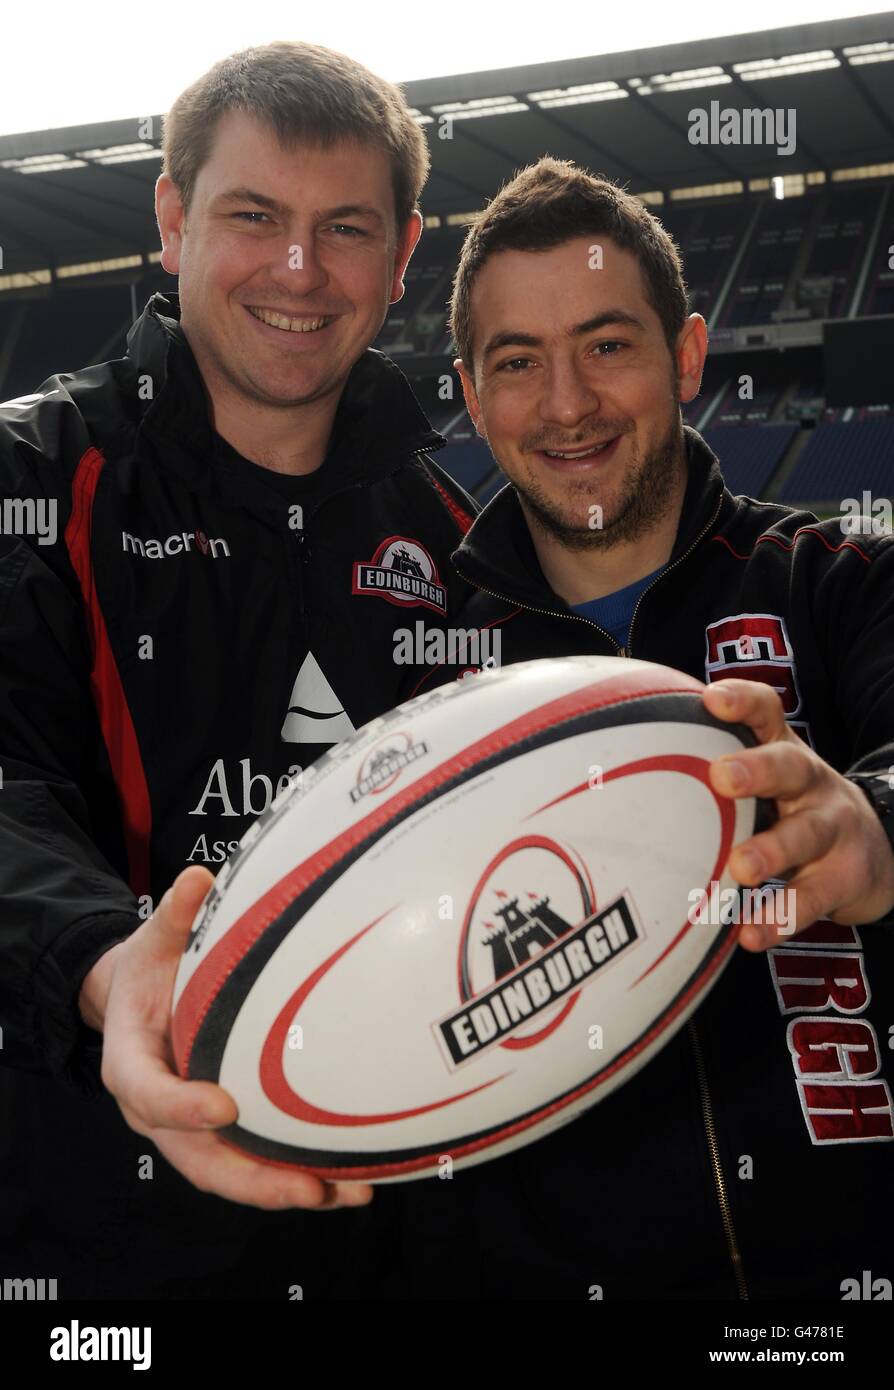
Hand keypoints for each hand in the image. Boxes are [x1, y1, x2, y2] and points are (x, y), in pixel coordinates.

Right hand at [79, 865, 372, 1210]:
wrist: (137, 1001)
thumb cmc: (149, 970)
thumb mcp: (153, 940)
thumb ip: (174, 915)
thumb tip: (198, 879)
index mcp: (131, 1064)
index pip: (148, 1094)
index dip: (182, 1106)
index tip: (224, 1106)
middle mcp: (159, 1111)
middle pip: (198, 1160)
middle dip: (252, 1181)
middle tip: (306, 1188)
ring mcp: (191, 1130)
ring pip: (233, 1174)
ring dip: (288, 1190)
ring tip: (349, 1193)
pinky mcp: (222, 1134)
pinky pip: (256, 1162)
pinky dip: (300, 1174)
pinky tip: (353, 1180)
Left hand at [703, 679, 893, 950]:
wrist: (873, 854)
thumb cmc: (790, 810)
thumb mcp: (764, 783)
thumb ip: (709, 771)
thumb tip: (617, 768)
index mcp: (783, 752)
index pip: (766, 714)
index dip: (742, 702)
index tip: (711, 699)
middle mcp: (811, 783)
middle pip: (789, 766)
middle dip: (758, 769)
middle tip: (722, 776)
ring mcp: (833, 829)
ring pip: (805, 835)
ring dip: (772, 850)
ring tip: (742, 868)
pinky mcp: (843, 878)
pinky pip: (811, 899)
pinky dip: (780, 918)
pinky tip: (750, 933)